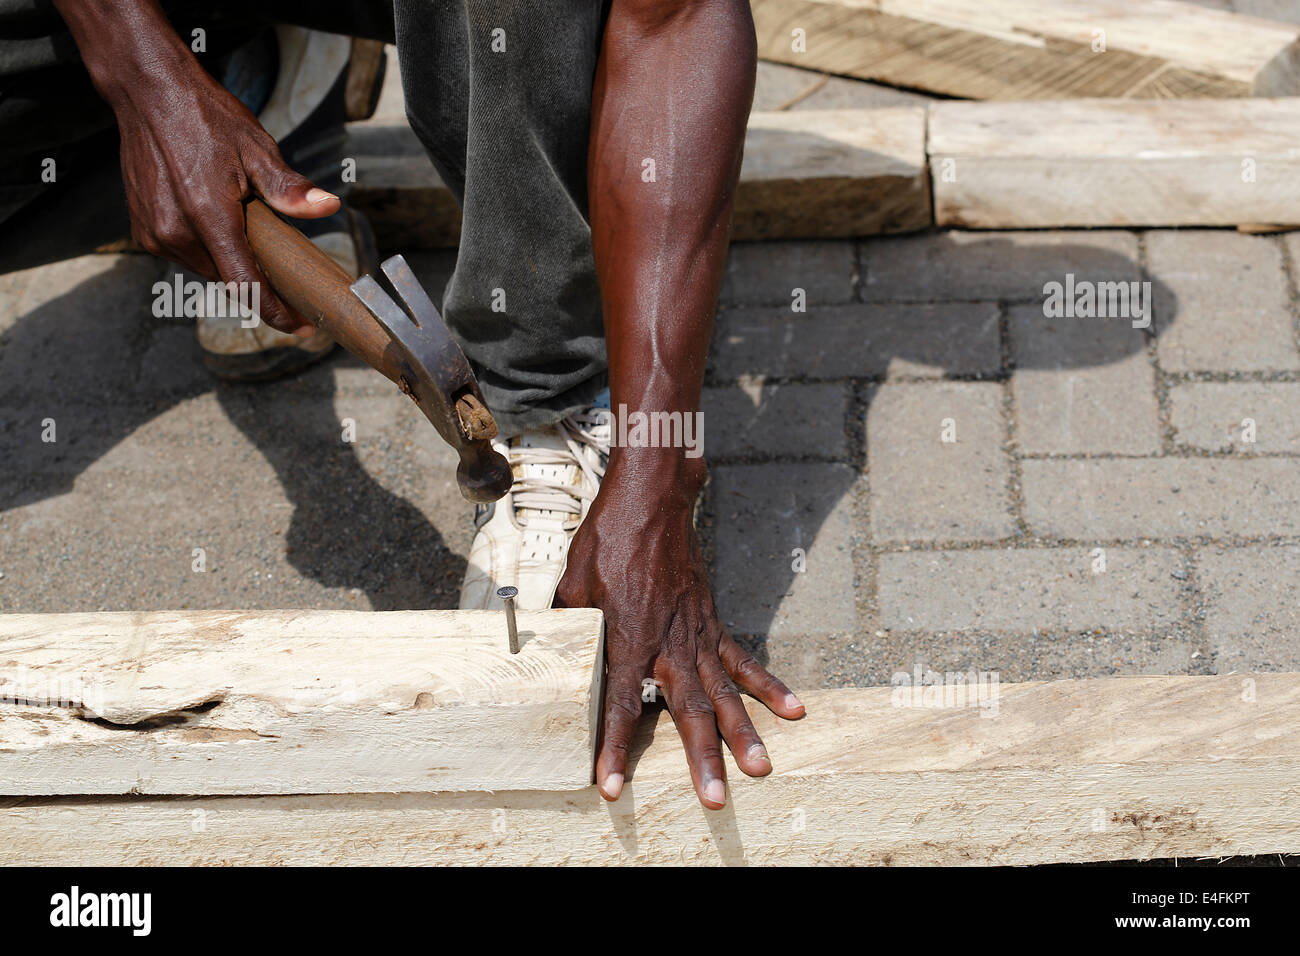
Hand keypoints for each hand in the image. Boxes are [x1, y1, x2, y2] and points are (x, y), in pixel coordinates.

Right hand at [57, 0, 339, 334]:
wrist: (149, 93)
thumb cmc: (204, 117)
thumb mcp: (257, 149)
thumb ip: (288, 189)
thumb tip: (327, 207)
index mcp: (207, 217)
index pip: (246, 284)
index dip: (276, 312)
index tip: (301, 327)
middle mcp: (174, 232)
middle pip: (228, 279)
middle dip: (258, 279)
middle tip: (286, 266)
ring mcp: (153, 234)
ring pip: (207, 268)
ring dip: (230, 260)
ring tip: (245, 228)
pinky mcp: (142, 230)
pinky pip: (186, 255)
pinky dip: (208, 248)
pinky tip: (217, 221)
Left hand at [555, 453, 803, 808]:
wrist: (651, 502)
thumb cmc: (606, 540)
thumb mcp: (571, 585)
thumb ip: (570, 629)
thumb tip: (552, 654)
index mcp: (627, 638)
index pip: (620, 705)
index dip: (614, 748)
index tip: (611, 785)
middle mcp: (667, 644)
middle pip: (687, 711)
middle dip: (699, 759)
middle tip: (714, 798)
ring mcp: (696, 635)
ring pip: (723, 693)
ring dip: (742, 734)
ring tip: (760, 768)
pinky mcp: (712, 623)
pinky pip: (743, 660)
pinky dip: (768, 686)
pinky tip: (793, 710)